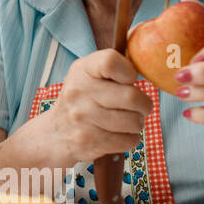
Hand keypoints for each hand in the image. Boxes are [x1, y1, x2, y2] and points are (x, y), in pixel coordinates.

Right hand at [38, 49, 151, 166]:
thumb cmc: (81, 100)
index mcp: (82, 70)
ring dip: (136, 124)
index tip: (128, 80)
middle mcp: (79, 92)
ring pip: (134, 122)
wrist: (54, 134)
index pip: (111, 62)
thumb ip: (113, 68)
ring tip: (125, 121)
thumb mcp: (87, 75)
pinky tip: (117, 135)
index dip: (128, 71)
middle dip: (144, 105)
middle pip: (132, 97)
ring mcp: (83, 118)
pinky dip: (129, 139)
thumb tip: (148, 65)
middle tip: (139, 107)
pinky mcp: (90, 141)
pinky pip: (129, 141)